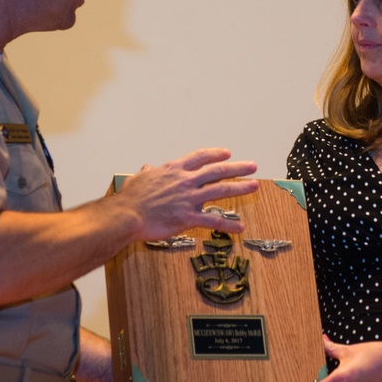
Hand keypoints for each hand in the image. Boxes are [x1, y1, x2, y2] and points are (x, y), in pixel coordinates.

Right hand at [117, 148, 257, 240]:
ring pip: (221, 190)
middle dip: (238, 168)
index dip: (216, 154)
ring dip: (240, 188)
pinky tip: (240, 227)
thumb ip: (146, 173)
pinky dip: (229, 224)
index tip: (227, 153)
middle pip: (217, 171)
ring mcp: (189, 198)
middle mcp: (185, 181)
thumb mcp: (138, 179)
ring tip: (254, 185)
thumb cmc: (130, 199)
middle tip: (252, 166)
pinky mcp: (189, 217)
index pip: (200, 157)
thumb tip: (147, 168)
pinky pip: (213, 220)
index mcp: (174, 169)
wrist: (127, 215)